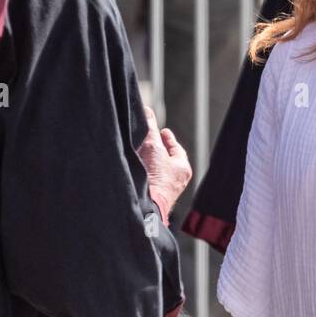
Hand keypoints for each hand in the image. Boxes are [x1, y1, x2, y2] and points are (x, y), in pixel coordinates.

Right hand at [138, 106, 191, 223]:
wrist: (145, 206)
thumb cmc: (155, 178)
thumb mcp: (153, 146)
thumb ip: (150, 128)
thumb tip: (147, 111)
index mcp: (182, 169)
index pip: (176, 149)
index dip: (168, 139)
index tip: (163, 131)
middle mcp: (176, 181)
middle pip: (166, 160)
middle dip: (157, 149)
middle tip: (149, 140)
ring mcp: (164, 191)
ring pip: (157, 171)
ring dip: (148, 161)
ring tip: (138, 152)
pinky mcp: (152, 198)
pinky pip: (148, 181)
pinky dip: (142, 172)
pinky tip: (133, 168)